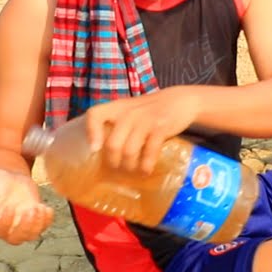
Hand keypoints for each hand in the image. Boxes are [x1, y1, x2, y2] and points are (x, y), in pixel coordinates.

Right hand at [0, 169, 53, 243]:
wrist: (6, 176)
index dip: (6, 221)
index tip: (9, 206)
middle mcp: (5, 229)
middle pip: (16, 239)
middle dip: (25, 227)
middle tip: (30, 209)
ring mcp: (21, 225)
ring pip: (31, 235)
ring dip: (37, 224)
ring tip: (38, 207)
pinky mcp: (34, 218)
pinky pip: (43, 226)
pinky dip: (47, 220)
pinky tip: (45, 207)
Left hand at [83, 88, 202, 173]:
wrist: (180, 100)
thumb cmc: (152, 109)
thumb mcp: (131, 109)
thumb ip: (118, 122)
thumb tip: (103, 150)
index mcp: (118, 107)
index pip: (95, 114)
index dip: (91, 132)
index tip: (94, 149)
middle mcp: (129, 113)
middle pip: (113, 144)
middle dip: (113, 162)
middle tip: (117, 169)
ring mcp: (145, 120)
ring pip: (129, 151)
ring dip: (129, 166)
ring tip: (131, 171)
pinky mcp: (161, 128)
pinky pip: (149, 151)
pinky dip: (146, 165)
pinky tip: (146, 170)